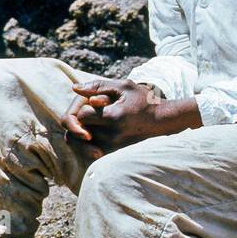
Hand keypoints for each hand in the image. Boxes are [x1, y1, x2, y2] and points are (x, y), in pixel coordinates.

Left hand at [60, 78, 199, 156]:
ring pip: (81, 142)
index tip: (92, 102)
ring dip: (81, 130)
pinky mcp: (114, 151)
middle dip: (79, 119)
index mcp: (113, 116)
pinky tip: (93, 131)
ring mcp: (113, 145)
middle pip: (79, 129)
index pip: (82, 115)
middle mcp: (112, 134)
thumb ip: (98, 86)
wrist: (161, 120)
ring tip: (91, 120)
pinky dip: (86, 141)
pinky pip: (89, 149)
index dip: (82, 107)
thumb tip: (74, 88)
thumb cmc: (143, 99)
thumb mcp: (124, 86)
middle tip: (89, 111)